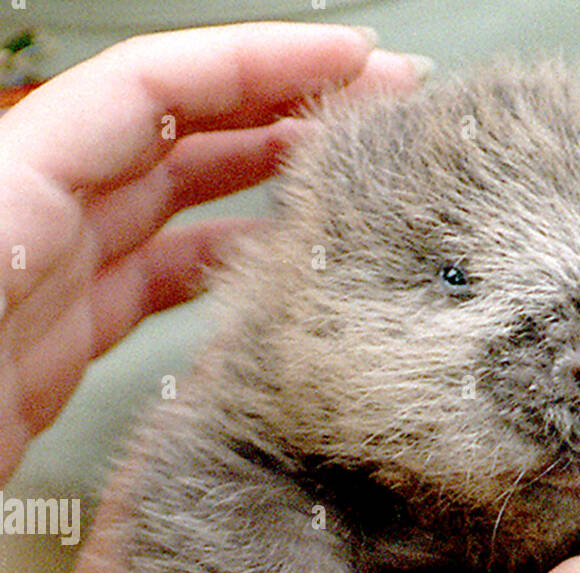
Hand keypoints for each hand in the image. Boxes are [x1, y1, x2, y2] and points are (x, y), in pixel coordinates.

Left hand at [0, 20, 421, 480]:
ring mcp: (53, 276)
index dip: (257, 64)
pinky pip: (158, 280)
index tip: (347, 63)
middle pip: (177, 132)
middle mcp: (37, 216)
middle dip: (281, 108)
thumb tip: (126, 235)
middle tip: (379, 111)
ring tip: (345, 182)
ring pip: (176, 202)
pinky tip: (268, 268)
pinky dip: (220, 263)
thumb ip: (27, 228)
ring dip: (263, 181)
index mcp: (14, 189)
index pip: (155, 91)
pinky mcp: (62, 339)